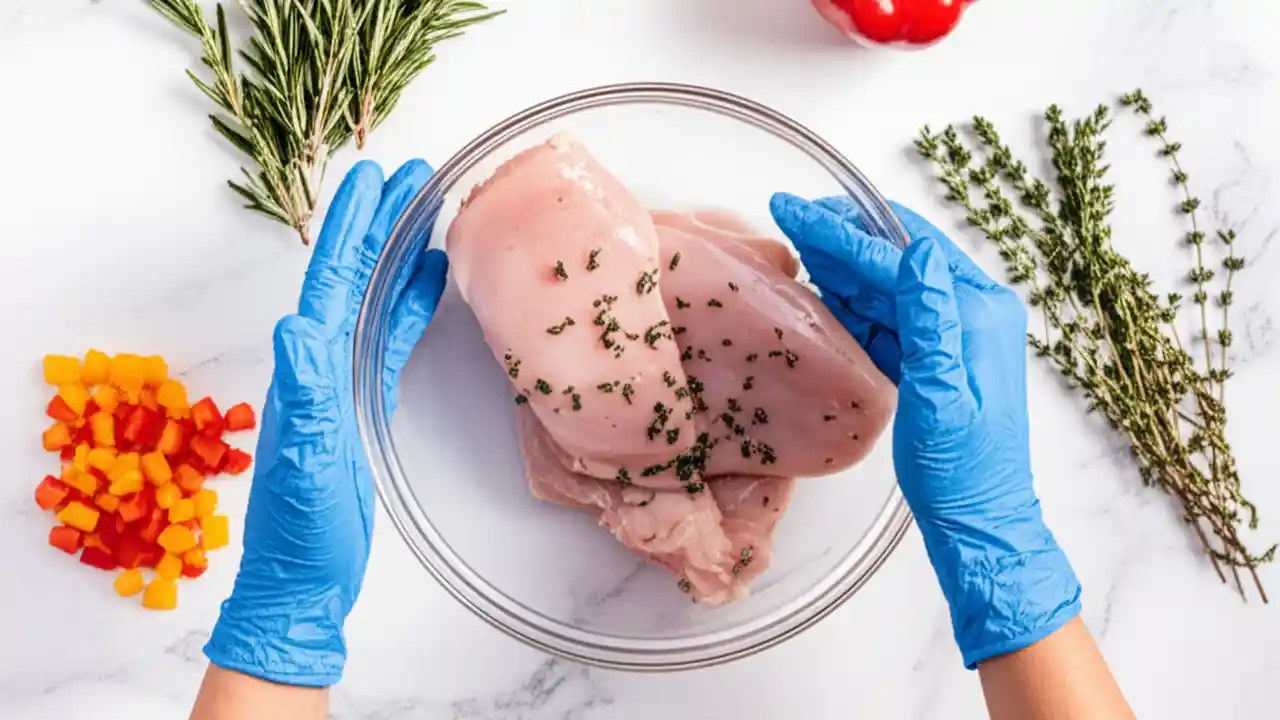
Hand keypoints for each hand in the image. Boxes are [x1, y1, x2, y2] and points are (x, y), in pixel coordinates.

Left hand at [204, 160, 447, 686]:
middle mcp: (320, 361)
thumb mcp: (305, 459)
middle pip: (354, 275)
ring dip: (397, 254)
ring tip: (427, 213)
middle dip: (379, 223)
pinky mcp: (364, 401)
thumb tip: (296, 322)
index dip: (353, 228)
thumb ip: (302, 392)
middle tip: (411, 175)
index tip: (375, 179)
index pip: (332, 280)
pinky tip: (430, 284)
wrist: (305, 577)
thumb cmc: (302, 526)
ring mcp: (342, 379)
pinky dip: (410, 305)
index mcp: (306, 365)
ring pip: (375, 299)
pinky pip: (390, 338)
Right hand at [771, 194, 1080, 667]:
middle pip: (897, 255)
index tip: (797, 210)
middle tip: (792, 214)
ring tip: (797, 244)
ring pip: (890, 282)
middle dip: (843, 234)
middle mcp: (972, 311)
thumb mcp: (942, 396)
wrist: (979, 521)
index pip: (901, 255)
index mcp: (979, 312)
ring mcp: (954, 332)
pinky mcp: (936, 355)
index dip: (844, 231)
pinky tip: (823, 291)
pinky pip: (890, 314)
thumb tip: (917, 255)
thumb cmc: (963, 469)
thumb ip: (931, 322)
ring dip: (845, 264)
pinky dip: (855, 301)